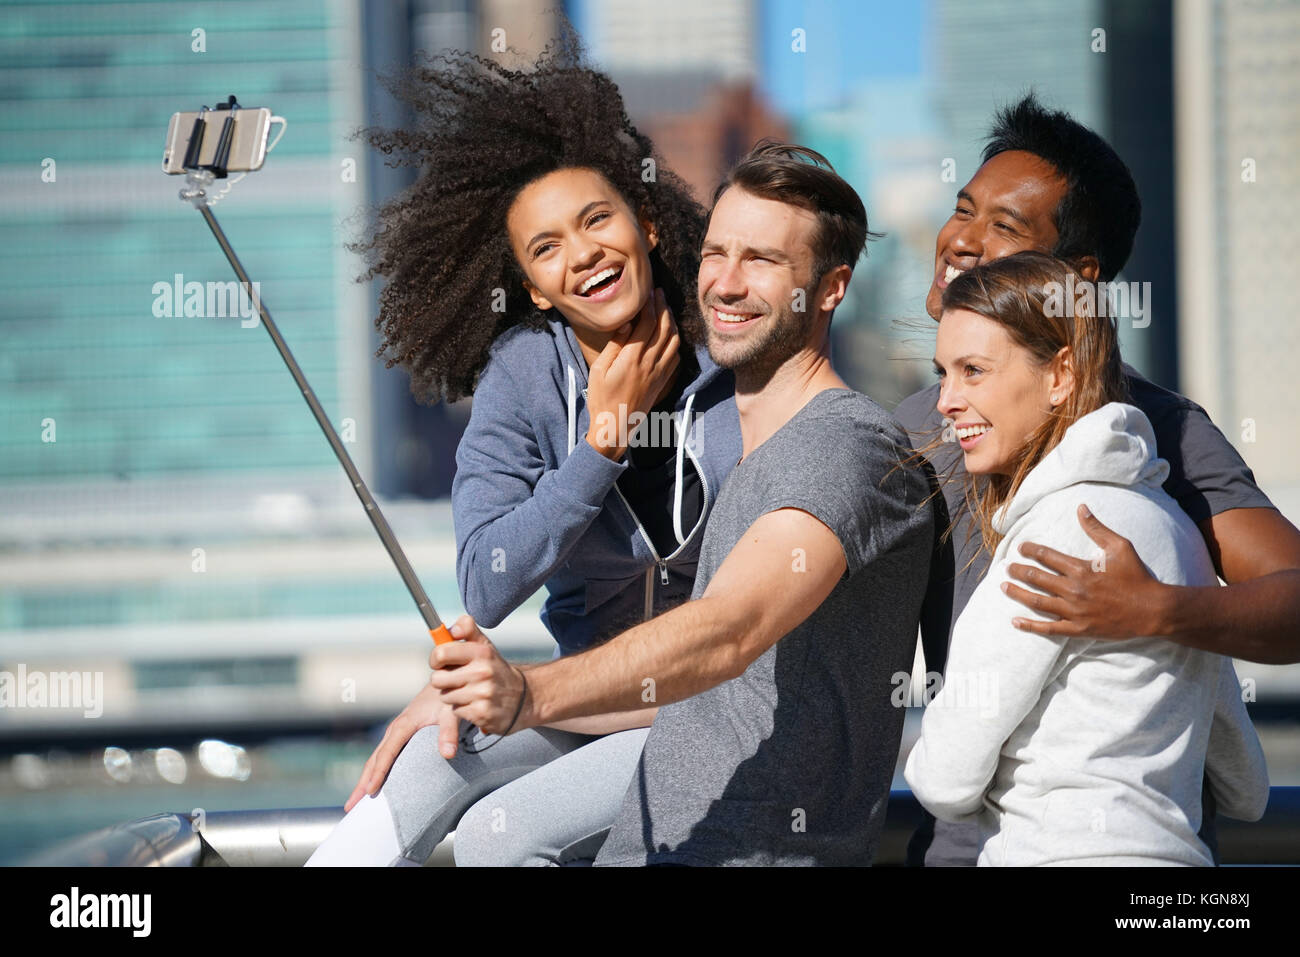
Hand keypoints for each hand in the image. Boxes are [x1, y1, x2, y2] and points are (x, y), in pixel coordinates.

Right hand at [344, 680, 459, 812]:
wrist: (446, 679)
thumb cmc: (449, 697)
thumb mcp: (451, 713)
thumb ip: (449, 732)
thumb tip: (448, 755)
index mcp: (403, 726)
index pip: (386, 754)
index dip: (378, 774)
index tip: (369, 792)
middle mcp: (395, 730)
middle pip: (374, 760)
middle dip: (361, 783)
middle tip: (351, 807)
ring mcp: (397, 732)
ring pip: (376, 759)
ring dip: (365, 779)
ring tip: (355, 801)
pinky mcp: (402, 734)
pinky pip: (384, 756)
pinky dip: (375, 771)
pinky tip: (374, 783)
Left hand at [429, 615, 532, 734]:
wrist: (522, 697)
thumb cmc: (495, 669)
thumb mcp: (485, 646)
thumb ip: (467, 629)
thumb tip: (452, 629)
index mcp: (481, 652)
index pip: (441, 653)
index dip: (436, 658)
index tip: (440, 662)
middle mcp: (483, 672)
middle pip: (437, 679)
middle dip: (443, 680)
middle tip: (457, 679)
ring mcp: (483, 694)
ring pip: (445, 696)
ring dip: (453, 695)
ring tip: (469, 691)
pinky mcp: (481, 713)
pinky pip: (455, 711)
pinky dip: (462, 708)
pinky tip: (475, 703)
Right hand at [584, 288, 680, 459]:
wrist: (616, 427)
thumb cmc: (601, 399)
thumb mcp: (599, 369)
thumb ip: (614, 345)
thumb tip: (625, 323)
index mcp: (632, 358)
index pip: (647, 323)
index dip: (650, 304)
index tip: (649, 291)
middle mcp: (649, 363)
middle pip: (663, 328)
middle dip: (663, 307)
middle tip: (659, 293)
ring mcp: (659, 373)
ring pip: (673, 341)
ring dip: (671, 322)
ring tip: (666, 310)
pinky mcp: (662, 381)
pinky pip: (675, 356)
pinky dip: (675, 341)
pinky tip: (671, 335)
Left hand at [1001, 504, 1165, 639]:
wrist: (1153, 610)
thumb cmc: (1137, 577)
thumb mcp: (1120, 547)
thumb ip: (1097, 528)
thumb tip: (1081, 507)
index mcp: (1081, 569)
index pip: (1047, 556)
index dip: (1031, 550)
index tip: (1020, 547)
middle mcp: (1073, 590)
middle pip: (1036, 578)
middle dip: (1018, 571)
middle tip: (1006, 566)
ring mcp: (1074, 612)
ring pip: (1037, 602)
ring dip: (1018, 593)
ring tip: (1003, 586)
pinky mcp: (1078, 629)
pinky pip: (1049, 628)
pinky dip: (1030, 625)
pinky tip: (1015, 621)